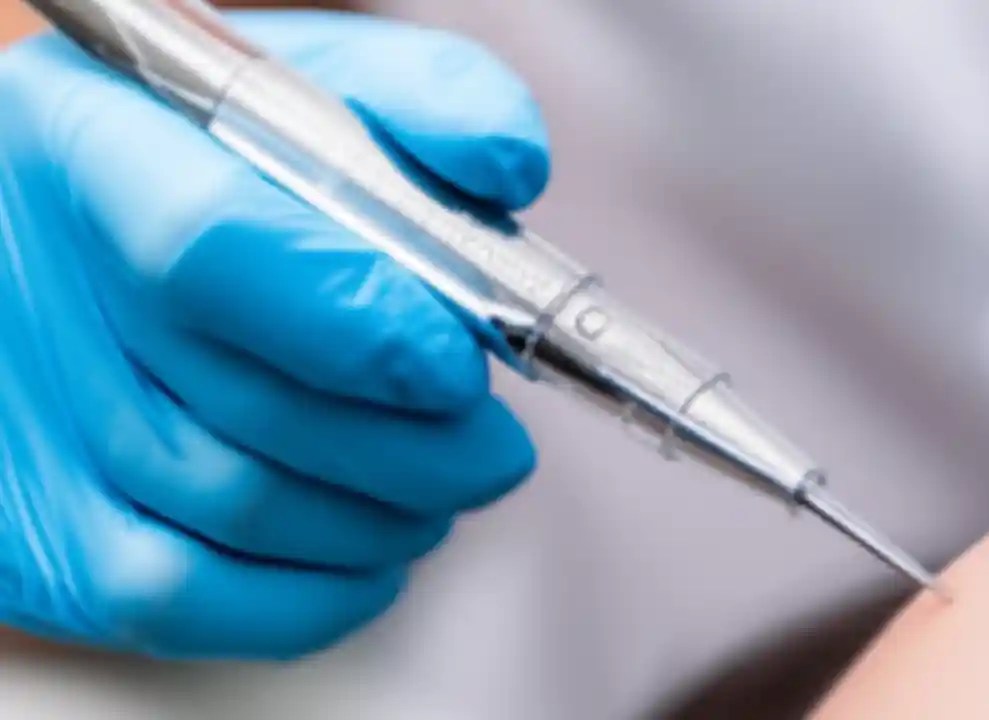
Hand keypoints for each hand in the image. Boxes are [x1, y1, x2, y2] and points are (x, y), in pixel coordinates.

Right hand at [0, 10, 546, 658]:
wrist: (92, 231)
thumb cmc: (226, 161)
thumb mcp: (323, 86)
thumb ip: (433, 99)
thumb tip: (510, 167)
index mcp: (96, 143)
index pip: (213, 252)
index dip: (358, 328)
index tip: (461, 369)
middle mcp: (35, 286)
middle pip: (250, 409)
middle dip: (417, 449)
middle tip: (494, 445)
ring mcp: (31, 424)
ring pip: (240, 511)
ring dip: (388, 515)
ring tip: (444, 480)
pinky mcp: (45, 535)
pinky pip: (190, 604)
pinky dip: (321, 594)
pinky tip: (376, 547)